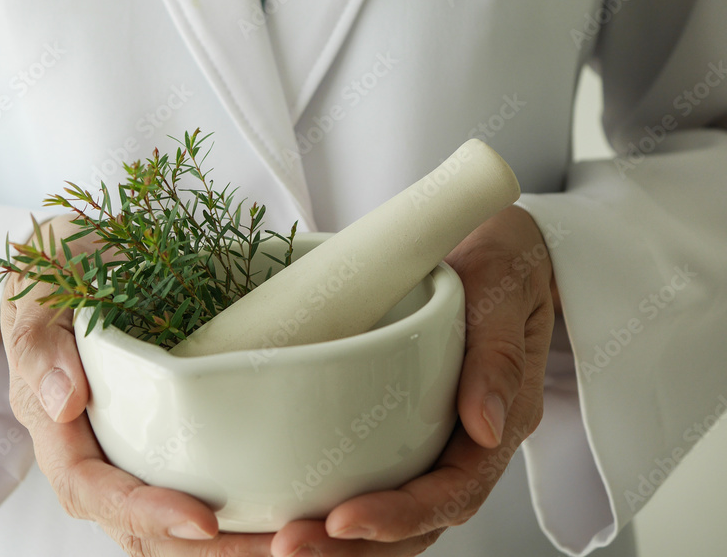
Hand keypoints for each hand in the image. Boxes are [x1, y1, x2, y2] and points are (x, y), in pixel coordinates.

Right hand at [0, 214, 273, 555]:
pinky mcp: (170, 436)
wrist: (86, 253)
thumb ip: (40, 338)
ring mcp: (136, 446)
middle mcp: (96, 450)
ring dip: (234, 542)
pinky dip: (244, 505)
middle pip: (142, 526)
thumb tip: (63, 404)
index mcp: (58, 427)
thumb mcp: (40, 287)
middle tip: (280, 549)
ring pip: (176, 520)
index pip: (92, 490)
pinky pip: (202, 483)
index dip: (144, 512)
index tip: (203, 521)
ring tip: (299, 540)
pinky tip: (294, 505)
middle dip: (209, 550)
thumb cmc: (60, 268)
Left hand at [271, 205, 557, 555]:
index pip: (453, 491)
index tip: (341, 521)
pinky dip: (329, 499)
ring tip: (270, 542)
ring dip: (335, 537)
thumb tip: (485, 427)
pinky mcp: (403, 423)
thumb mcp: (505, 287)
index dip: (400, 515)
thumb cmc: (504, 263)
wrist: (500, 250)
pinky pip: (371, 474)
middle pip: (415, 520)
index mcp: (499, 421)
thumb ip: (500, 351)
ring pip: (390, 509)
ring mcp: (433, 436)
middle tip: (285, 547)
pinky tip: (279, 506)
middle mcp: (465, 443)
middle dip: (352, 546)